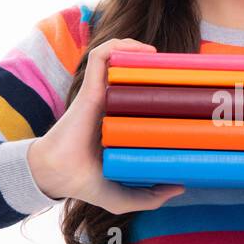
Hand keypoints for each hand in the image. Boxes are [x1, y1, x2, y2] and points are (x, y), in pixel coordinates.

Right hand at [27, 38, 184, 213]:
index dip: (160, 90)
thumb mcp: (124, 197)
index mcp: (120, 125)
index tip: (185, 92)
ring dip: (138, 49)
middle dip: (154, 66)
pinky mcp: (90, 88)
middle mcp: (112, 106)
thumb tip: (181, 186)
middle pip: (133, 76)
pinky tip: (143, 50)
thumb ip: (151, 197)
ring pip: (118, 59)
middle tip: (180, 70)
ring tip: (160, 54)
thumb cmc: (86, 184)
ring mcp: (100, 95)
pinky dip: (119, 46)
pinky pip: (100, 56)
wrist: (58, 176)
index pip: (142, 100)